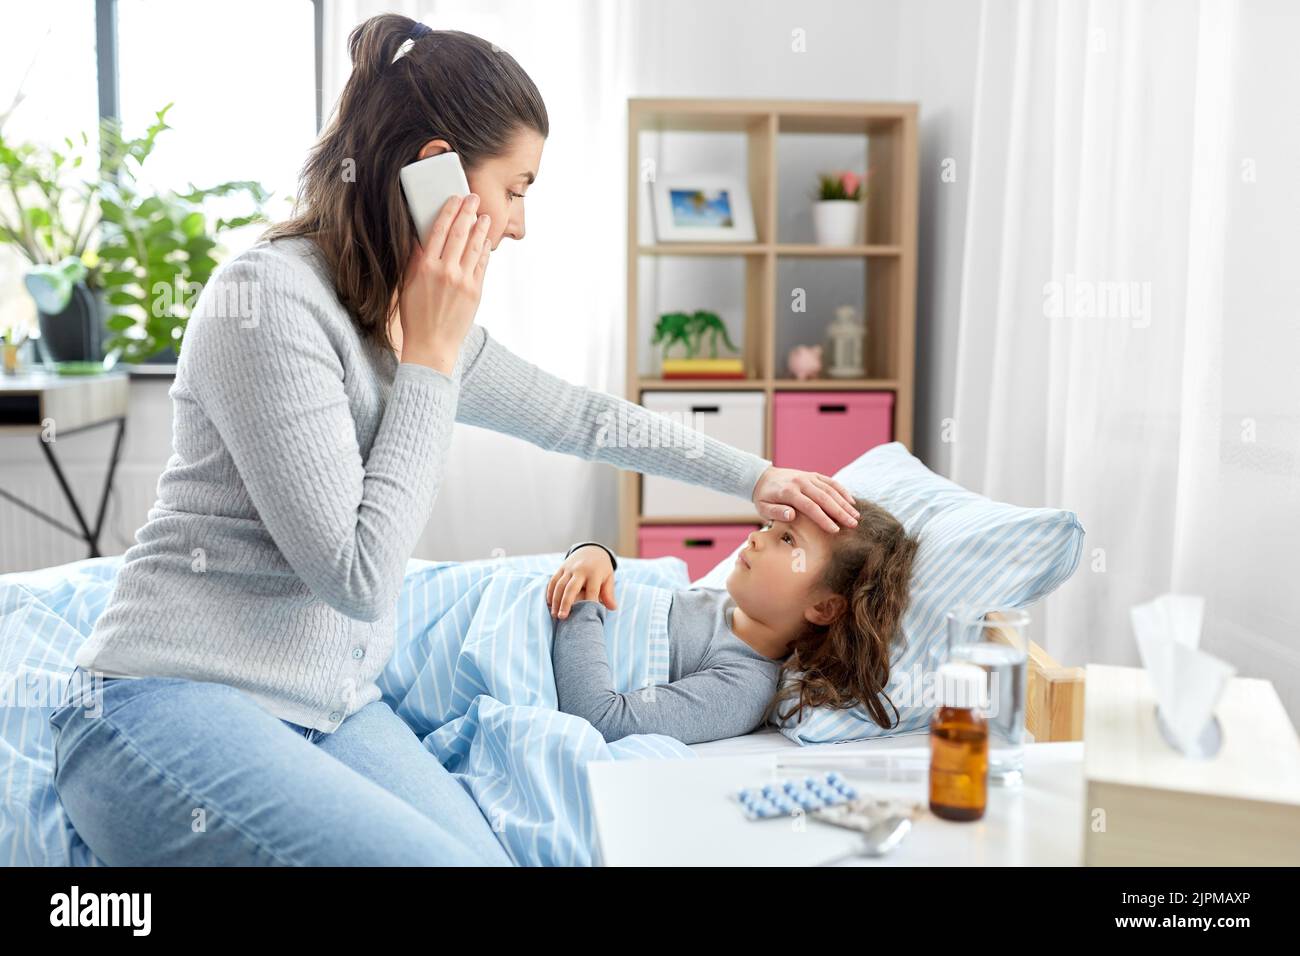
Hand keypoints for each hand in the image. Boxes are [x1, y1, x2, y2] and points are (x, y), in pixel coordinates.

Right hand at [398, 193, 492, 374]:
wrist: (432, 345)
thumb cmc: (416, 316)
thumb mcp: (408, 284)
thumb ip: (416, 259)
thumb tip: (420, 236)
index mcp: (425, 267)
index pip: (439, 230)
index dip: (448, 211)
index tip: (454, 198)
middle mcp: (445, 271)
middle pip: (459, 233)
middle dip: (467, 212)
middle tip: (474, 198)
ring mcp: (463, 281)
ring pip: (475, 247)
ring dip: (481, 229)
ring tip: (484, 216)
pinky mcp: (475, 291)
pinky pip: (482, 265)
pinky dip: (484, 250)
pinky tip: (485, 241)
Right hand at [547, 546, 617, 619]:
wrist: (591, 550)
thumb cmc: (601, 568)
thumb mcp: (608, 577)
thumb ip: (609, 593)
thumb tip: (613, 608)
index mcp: (594, 573)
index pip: (592, 590)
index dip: (590, 602)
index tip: (588, 616)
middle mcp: (580, 570)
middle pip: (571, 588)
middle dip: (566, 603)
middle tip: (562, 617)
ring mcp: (569, 568)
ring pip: (559, 585)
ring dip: (556, 600)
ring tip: (555, 615)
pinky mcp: (561, 568)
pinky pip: (553, 580)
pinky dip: (550, 592)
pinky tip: (549, 604)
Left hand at [751, 467, 860, 532]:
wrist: (761, 477)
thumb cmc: (763, 497)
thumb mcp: (763, 508)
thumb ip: (776, 512)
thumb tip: (792, 515)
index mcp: (788, 492)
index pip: (810, 507)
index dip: (824, 519)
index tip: (835, 530)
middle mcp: (800, 482)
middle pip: (825, 498)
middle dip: (840, 512)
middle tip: (853, 524)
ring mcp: (808, 477)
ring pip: (830, 490)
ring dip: (844, 503)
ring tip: (856, 516)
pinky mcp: (813, 475)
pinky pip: (830, 482)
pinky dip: (842, 491)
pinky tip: (851, 502)